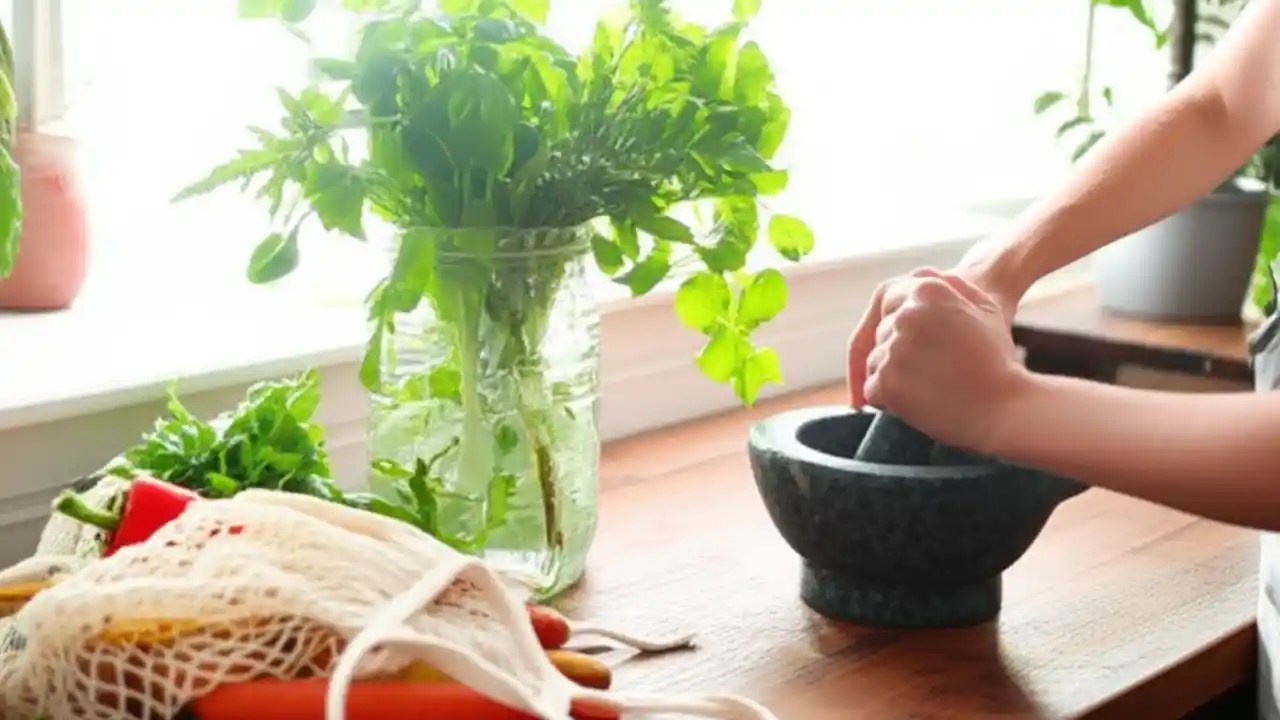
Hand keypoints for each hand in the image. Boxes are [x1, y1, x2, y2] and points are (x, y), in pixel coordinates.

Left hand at [855, 271, 1029, 451]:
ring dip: (892, 375)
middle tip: (930, 370)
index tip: (912, 342)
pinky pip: (872, 390)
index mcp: (928, 291)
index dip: (897, 322)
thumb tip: (920, 275)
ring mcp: (894, 349)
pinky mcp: (887, 383)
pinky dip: (888, 400)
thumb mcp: (984, 309)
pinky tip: (918, 401)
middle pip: (881, 332)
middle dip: (898, 351)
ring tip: (928, 386)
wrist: (1005, 407)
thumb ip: (951, 286)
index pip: (887, 298)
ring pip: (874, 361)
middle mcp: (906, 315)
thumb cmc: (997, 360)